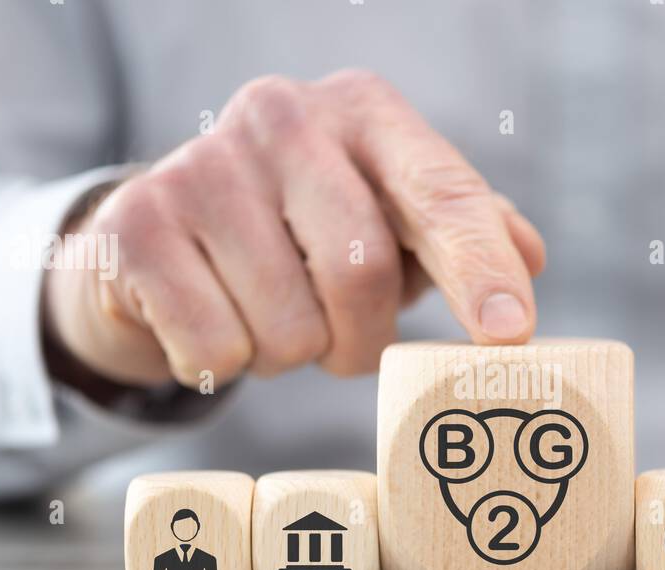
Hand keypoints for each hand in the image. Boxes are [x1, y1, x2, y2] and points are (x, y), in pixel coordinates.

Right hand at [42, 70, 544, 388]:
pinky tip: (214, 319)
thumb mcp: (393, 218)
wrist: (165, 232)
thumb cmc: (306, 228)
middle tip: (349, 349)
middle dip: (364, 341)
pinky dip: (225, 363)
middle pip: (360, 272)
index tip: (509, 334)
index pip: (439, 191)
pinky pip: (216, 349)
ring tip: (271, 318)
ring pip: (288, 328)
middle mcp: (281, 117)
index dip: (479, 267)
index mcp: (362, 111)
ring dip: (291, 356)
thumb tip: (530, 255)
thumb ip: (464, 231)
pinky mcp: (135, 225)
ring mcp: (199, 165)